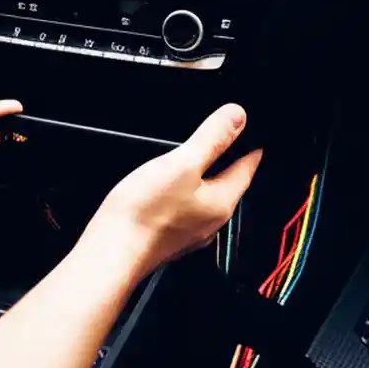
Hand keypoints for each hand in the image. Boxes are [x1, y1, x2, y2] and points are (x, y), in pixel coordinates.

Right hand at [79, 104, 261, 281]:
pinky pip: (184, 210)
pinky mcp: (167, 238)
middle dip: (228, 163)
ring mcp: (188, 233)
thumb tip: (238, 116)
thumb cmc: (144, 214)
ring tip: (198, 160)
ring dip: (203, 178)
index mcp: (221, 203)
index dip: (251, 149)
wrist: (111, 251)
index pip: (246, 171)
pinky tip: (168, 188)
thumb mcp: (182, 164)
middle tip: (230, 143)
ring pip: (205, 199)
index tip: (257, 138)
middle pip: (227, 186)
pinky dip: (182, 194)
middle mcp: (209, 222)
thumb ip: (211, 138)